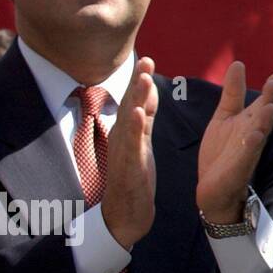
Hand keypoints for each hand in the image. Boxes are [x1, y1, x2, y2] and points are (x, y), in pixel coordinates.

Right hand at [101, 57, 159, 249]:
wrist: (126, 213)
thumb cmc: (134, 176)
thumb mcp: (142, 141)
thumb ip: (146, 118)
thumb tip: (149, 92)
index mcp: (129, 131)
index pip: (135, 101)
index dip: (140, 80)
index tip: (147, 58)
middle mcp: (123, 138)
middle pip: (131, 105)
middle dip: (137, 82)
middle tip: (146, 59)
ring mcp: (124, 152)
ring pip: (130, 121)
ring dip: (136, 99)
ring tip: (143, 78)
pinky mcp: (129, 167)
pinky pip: (132, 145)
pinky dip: (134, 128)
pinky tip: (139, 114)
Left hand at [197, 62, 272, 223]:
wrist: (213, 190)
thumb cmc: (221, 153)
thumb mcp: (223, 118)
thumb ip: (233, 93)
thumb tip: (238, 63)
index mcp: (249, 122)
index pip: (262, 102)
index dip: (269, 91)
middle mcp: (252, 135)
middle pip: (263, 115)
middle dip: (269, 101)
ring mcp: (247, 152)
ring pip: (259, 134)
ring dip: (264, 122)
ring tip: (268, 107)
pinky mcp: (239, 168)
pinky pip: (247, 155)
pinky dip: (251, 146)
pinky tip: (253, 136)